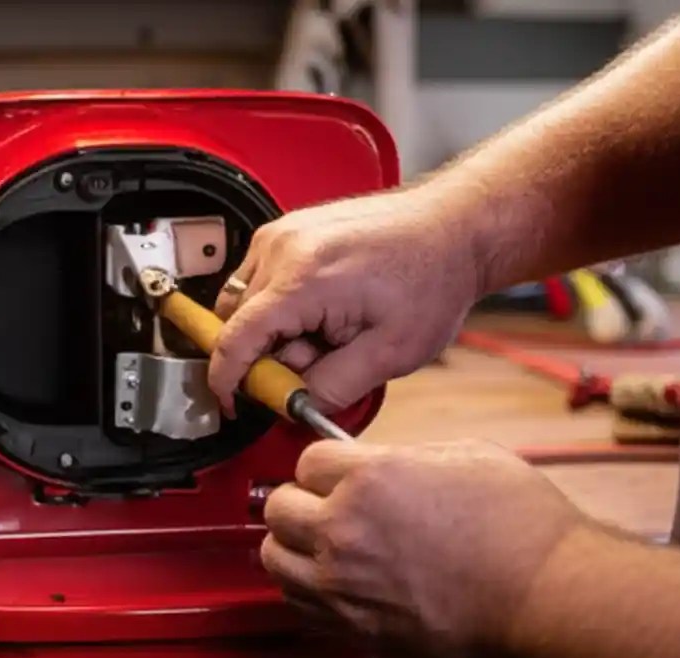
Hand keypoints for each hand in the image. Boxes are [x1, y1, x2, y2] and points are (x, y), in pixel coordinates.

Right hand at [209, 187, 485, 414]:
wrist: (453, 228)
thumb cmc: (431, 278)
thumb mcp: (391, 354)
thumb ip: (333, 387)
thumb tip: (295, 406)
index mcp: (303, 280)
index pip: (234, 340)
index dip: (226, 380)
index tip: (231, 403)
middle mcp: (283, 249)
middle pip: (235, 322)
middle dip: (267, 355)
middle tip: (318, 362)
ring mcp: (282, 234)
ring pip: (242, 301)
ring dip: (272, 330)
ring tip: (326, 332)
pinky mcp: (288, 230)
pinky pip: (259, 279)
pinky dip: (279, 305)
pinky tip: (322, 309)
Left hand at [261, 438, 589, 657]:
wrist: (548, 599)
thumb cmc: (523, 527)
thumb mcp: (466, 456)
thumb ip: (404, 459)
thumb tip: (381, 464)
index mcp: (369, 478)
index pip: (306, 461)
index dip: (324, 466)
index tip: (336, 474)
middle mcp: (344, 529)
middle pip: (276, 507)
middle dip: (297, 501)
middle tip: (321, 506)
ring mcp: (343, 584)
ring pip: (274, 558)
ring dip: (292, 547)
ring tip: (319, 546)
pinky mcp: (354, 627)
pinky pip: (299, 604)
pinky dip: (307, 590)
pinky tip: (334, 582)